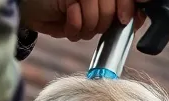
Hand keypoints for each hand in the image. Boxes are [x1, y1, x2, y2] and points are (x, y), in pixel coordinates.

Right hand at [21, 0, 148, 41]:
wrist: (30, 10)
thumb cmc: (63, 13)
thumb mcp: (92, 17)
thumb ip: (115, 15)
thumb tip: (138, 18)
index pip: (125, 0)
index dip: (129, 9)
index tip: (125, 20)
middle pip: (112, 10)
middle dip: (101, 25)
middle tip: (87, 25)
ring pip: (98, 15)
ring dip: (86, 28)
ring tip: (75, 23)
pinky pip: (80, 15)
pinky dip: (73, 26)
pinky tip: (65, 19)